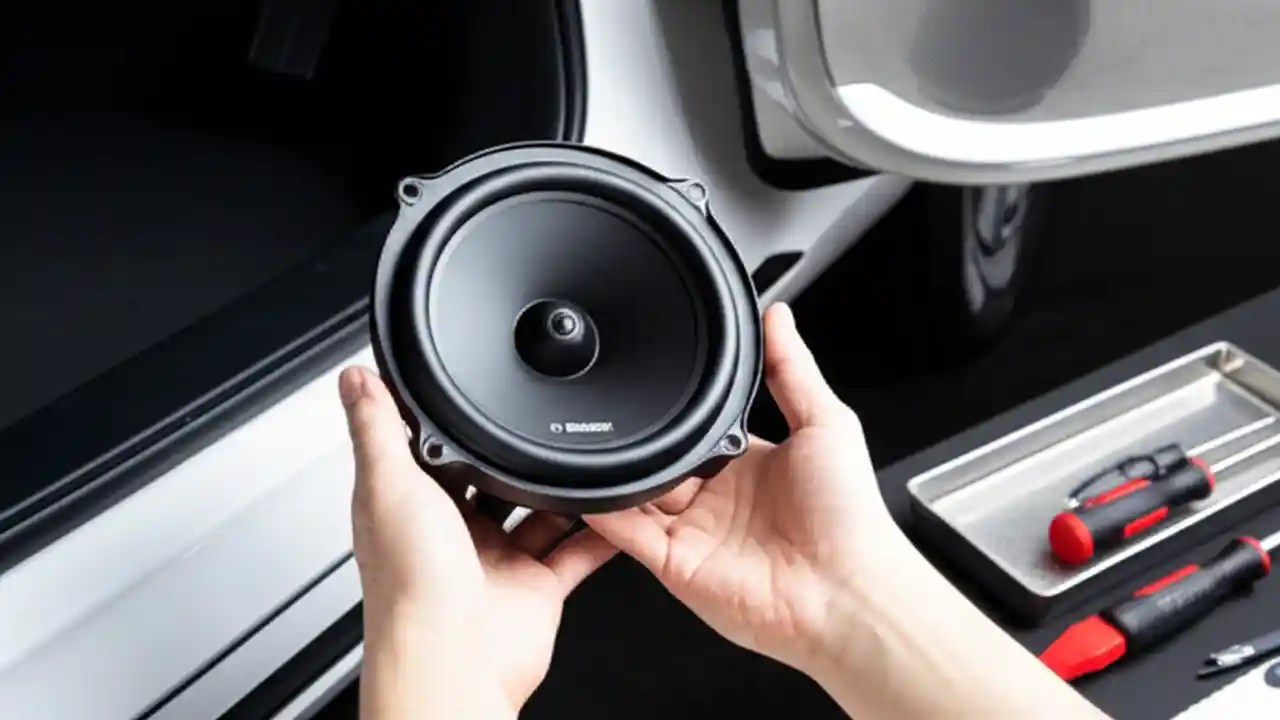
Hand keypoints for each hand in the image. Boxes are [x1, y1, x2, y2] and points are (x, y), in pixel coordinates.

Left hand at [339, 366, 615, 719]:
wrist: (454, 659)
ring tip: (586, 454)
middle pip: (492, 478)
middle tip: (543, 419)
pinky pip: (578, 551)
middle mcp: (453, 533)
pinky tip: (619, 507)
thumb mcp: (388, 485)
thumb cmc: (411, 587)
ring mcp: (497, 560)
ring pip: (539, 511)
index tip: (476, 392)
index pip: (434, 451)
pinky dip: (601, 532)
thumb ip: (378, 427)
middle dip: (516, 455)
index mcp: (411, 507)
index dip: (453, 424)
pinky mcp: (536, 586)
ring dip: (561, 489)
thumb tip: (355, 377)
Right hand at [584, 303, 906, 672]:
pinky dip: (602, 510)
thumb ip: (792, 368)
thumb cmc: (850, 516)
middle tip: (620, 409)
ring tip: (591, 437)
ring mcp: (694, 533)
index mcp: (751, 465)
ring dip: (615, 471)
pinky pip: (625, 533)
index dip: (675, 412)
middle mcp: (719, 500)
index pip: (696, 431)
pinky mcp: (674, 564)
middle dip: (639, 439)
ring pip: (635, 494)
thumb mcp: (827, 421)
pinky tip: (588, 484)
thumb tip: (777, 316)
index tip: (652, 382)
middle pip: (659, 461)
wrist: (848, 589)